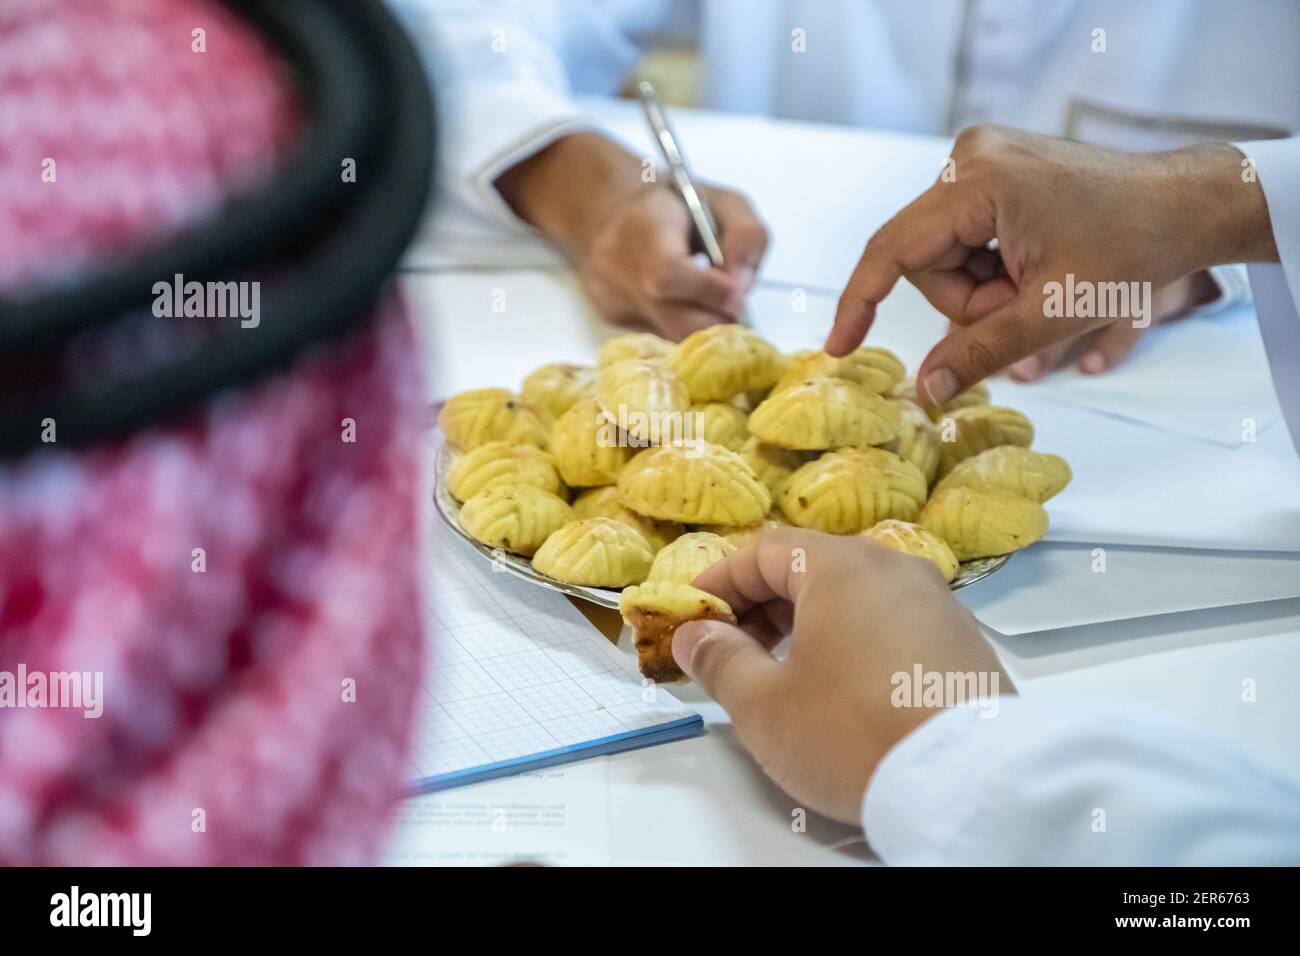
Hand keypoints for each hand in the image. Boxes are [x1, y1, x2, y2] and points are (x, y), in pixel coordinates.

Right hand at [494, 132, 767, 339]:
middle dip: (718, 320)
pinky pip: (660, 334)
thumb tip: (741, 288)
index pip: (669, 274)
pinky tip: (677, 298)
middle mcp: (618, 264)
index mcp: (645, 224)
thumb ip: (747, 237)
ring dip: (702, 324)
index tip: (737, 292)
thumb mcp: (724, 202)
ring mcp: (611, 295)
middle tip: (732, 303)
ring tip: (706, 296)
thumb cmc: (676, 204)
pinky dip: (681, 322)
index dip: (709, 291)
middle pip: (673, 320)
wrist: (612, 210)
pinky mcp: (613, 316)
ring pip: (671, 336)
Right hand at [672, 529, 1012, 824]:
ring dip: (809, 624)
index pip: (765, 551)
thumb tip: (696, 635)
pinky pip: (892, 623)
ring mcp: (937, 603)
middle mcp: (894, 568)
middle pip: (813, 568)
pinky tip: (844, 689)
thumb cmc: (852, 733)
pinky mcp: (962, 642)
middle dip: (762, 605)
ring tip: (783, 674)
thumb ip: (720, 660)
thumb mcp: (764, 705)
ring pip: (855, 596)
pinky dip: (855, 640)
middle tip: (731, 650)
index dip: (721, 581)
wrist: (968, 783)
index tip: (693, 615)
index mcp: (841, 566)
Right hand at [828, 125, 1277, 404]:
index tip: (840, 346)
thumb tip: (925, 391)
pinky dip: (993, 268)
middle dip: (969, 299)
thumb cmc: (1134, 246)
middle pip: (926, 260)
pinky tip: (1035, 268)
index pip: (893, 249)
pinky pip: (965, 238)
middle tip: (1024, 305)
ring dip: (984, 288)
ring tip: (1040, 285)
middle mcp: (971, 156)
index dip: (861, 301)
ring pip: (946, 255)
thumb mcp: (1054, 309)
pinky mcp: (996, 171)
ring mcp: (983, 159)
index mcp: (977, 179)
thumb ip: (981, 351)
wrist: (1188, 204)